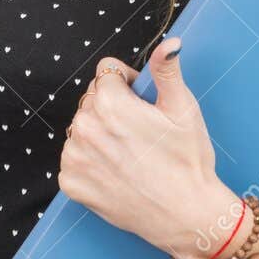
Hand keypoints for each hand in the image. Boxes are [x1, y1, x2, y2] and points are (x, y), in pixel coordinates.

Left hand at [57, 35, 242, 258]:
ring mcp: (74, 156)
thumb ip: (167, 71)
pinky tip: (117, 172)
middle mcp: (84, 127)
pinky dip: (91, 163)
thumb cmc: (188, 161)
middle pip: (93, 100)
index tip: (144, 104)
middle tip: (141, 134)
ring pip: (83, 129)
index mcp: (109, 103)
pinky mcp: (70, 182)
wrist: (185, 215)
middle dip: (113, 108)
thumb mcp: (183, 109)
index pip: (106, 73)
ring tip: (130, 155)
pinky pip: (75, 159)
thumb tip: (169, 43)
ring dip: (100, 135)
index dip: (128, 84)